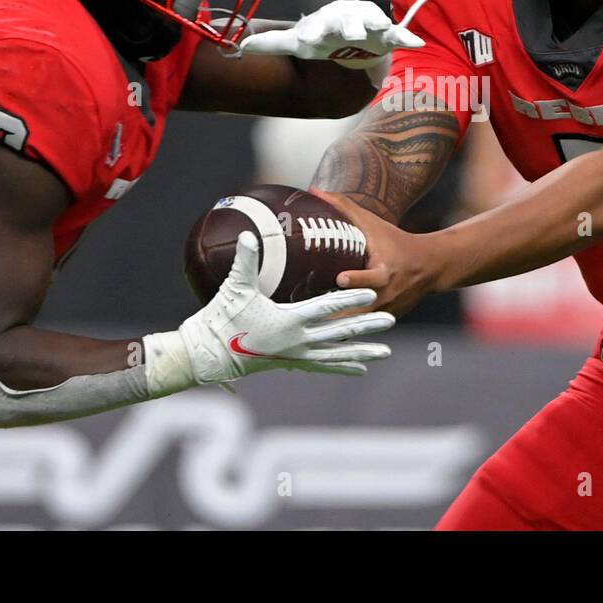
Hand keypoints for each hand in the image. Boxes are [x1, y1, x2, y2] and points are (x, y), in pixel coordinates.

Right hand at [179, 231, 393, 381]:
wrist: (211, 354)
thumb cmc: (222, 318)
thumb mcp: (235, 287)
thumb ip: (244, 261)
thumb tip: (245, 234)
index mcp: (289, 320)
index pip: (327, 307)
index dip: (350, 297)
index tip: (372, 292)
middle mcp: (298, 341)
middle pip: (340, 332)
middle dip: (367, 325)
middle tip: (392, 320)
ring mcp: (296, 354)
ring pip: (337, 354)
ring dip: (362, 352)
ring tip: (386, 353)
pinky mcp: (292, 363)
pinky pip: (324, 366)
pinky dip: (343, 366)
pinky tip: (361, 369)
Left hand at [238, 0, 428, 68]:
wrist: (353, 39)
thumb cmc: (324, 40)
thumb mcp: (300, 43)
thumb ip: (272, 43)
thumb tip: (240, 45)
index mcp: (324, 22)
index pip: (316, 25)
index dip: (312, 31)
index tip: (307, 39)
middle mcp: (346, 20)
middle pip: (346, 20)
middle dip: (348, 25)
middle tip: (349, 33)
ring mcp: (368, 25)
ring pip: (372, 22)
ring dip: (376, 24)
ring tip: (379, 28)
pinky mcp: (387, 35)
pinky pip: (399, 34)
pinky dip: (407, 36)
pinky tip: (416, 42)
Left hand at [315, 192, 443, 317]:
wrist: (430, 266)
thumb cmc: (395, 241)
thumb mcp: (373, 224)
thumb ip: (344, 208)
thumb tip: (315, 192)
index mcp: (385, 272)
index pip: (370, 278)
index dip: (356, 279)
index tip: (340, 278)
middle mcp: (387, 295)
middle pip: (359, 309)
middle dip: (336, 311)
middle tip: (311, 311)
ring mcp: (386, 311)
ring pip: (357, 324)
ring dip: (337, 323)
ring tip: (310, 323)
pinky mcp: (385, 320)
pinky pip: (361, 327)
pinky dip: (345, 328)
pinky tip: (324, 328)